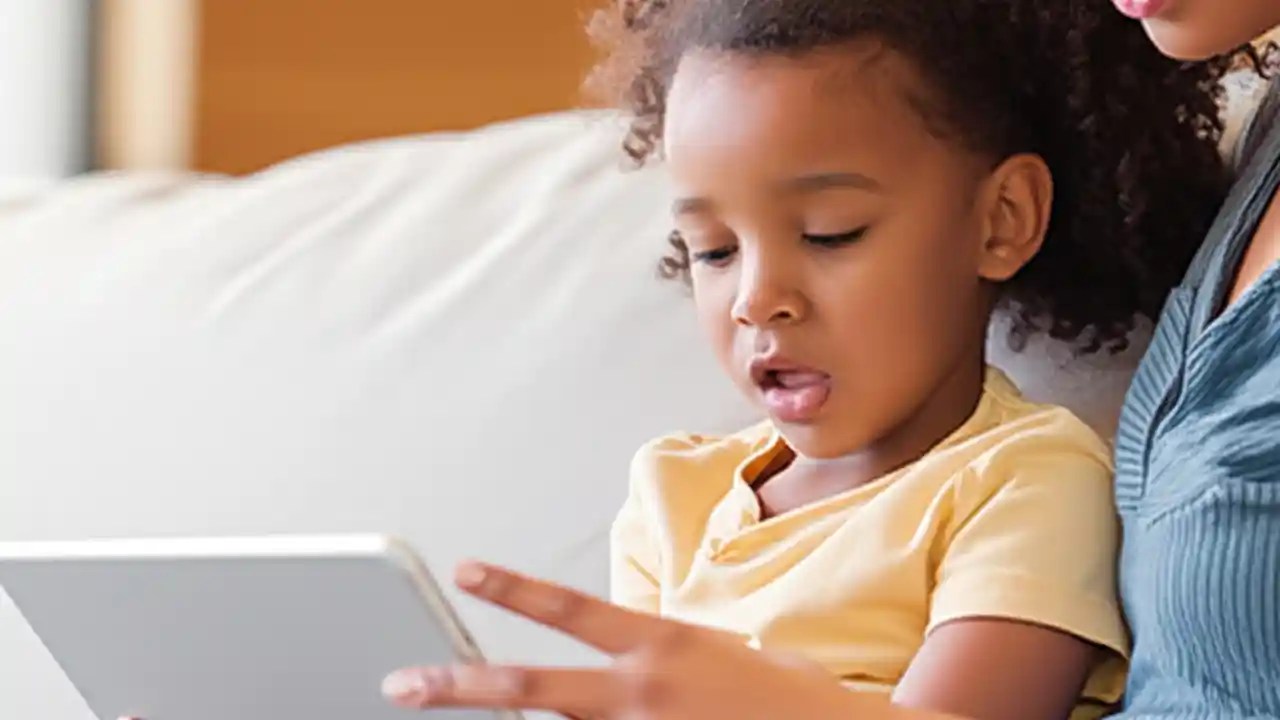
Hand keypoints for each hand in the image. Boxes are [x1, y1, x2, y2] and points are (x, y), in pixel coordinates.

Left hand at [382, 562, 929, 719]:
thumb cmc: (794, 702)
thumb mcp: (729, 656)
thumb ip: (670, 662)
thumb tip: (636, 672)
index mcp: (664, 646)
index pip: (570, 609)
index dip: (512, 588)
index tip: (465, 572)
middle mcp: (643, 693)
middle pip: (529, 691)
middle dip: (458, 688)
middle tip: (403, 684)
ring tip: (444, 708)